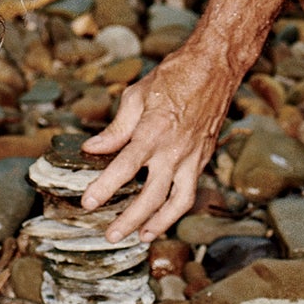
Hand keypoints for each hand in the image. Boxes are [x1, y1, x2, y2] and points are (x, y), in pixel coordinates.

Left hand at [80, 44, 236, 242]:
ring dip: (159, 223)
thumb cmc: (175, 75)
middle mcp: (175, 149)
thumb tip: (93, 148)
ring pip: (178, 201)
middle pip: (151, 195)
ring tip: (142, 237)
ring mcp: (193, 156)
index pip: (125, 167)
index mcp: (154, 131)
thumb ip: (116, 128)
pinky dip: (176, 206)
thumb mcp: (137, 95)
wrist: (215, 66)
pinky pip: (190, 189)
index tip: (88, 202)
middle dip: (129, 219)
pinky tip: (164, 214)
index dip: (105, 187)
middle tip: (110, 235)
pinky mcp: (204, 157)